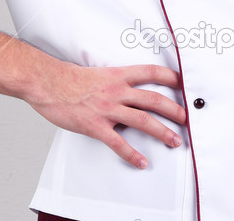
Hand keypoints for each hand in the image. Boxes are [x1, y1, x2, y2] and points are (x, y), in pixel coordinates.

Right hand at [26, 60, 186, 168]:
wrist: (47, 82)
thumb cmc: (68, 78)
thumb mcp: (98, 72)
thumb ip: (114, 81)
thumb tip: (127, 89)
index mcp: (118, 75)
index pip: (151, 72)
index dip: (170, 77)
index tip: (183, 83)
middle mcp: (116, 90)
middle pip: (154, 99)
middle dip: (174, 110)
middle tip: (187, 118)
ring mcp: (107, 108)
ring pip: (143, 120)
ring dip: (162, 132)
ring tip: (175, 140)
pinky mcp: (95, 126)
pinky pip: (118, 142)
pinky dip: (132, 154)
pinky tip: (141, 162)